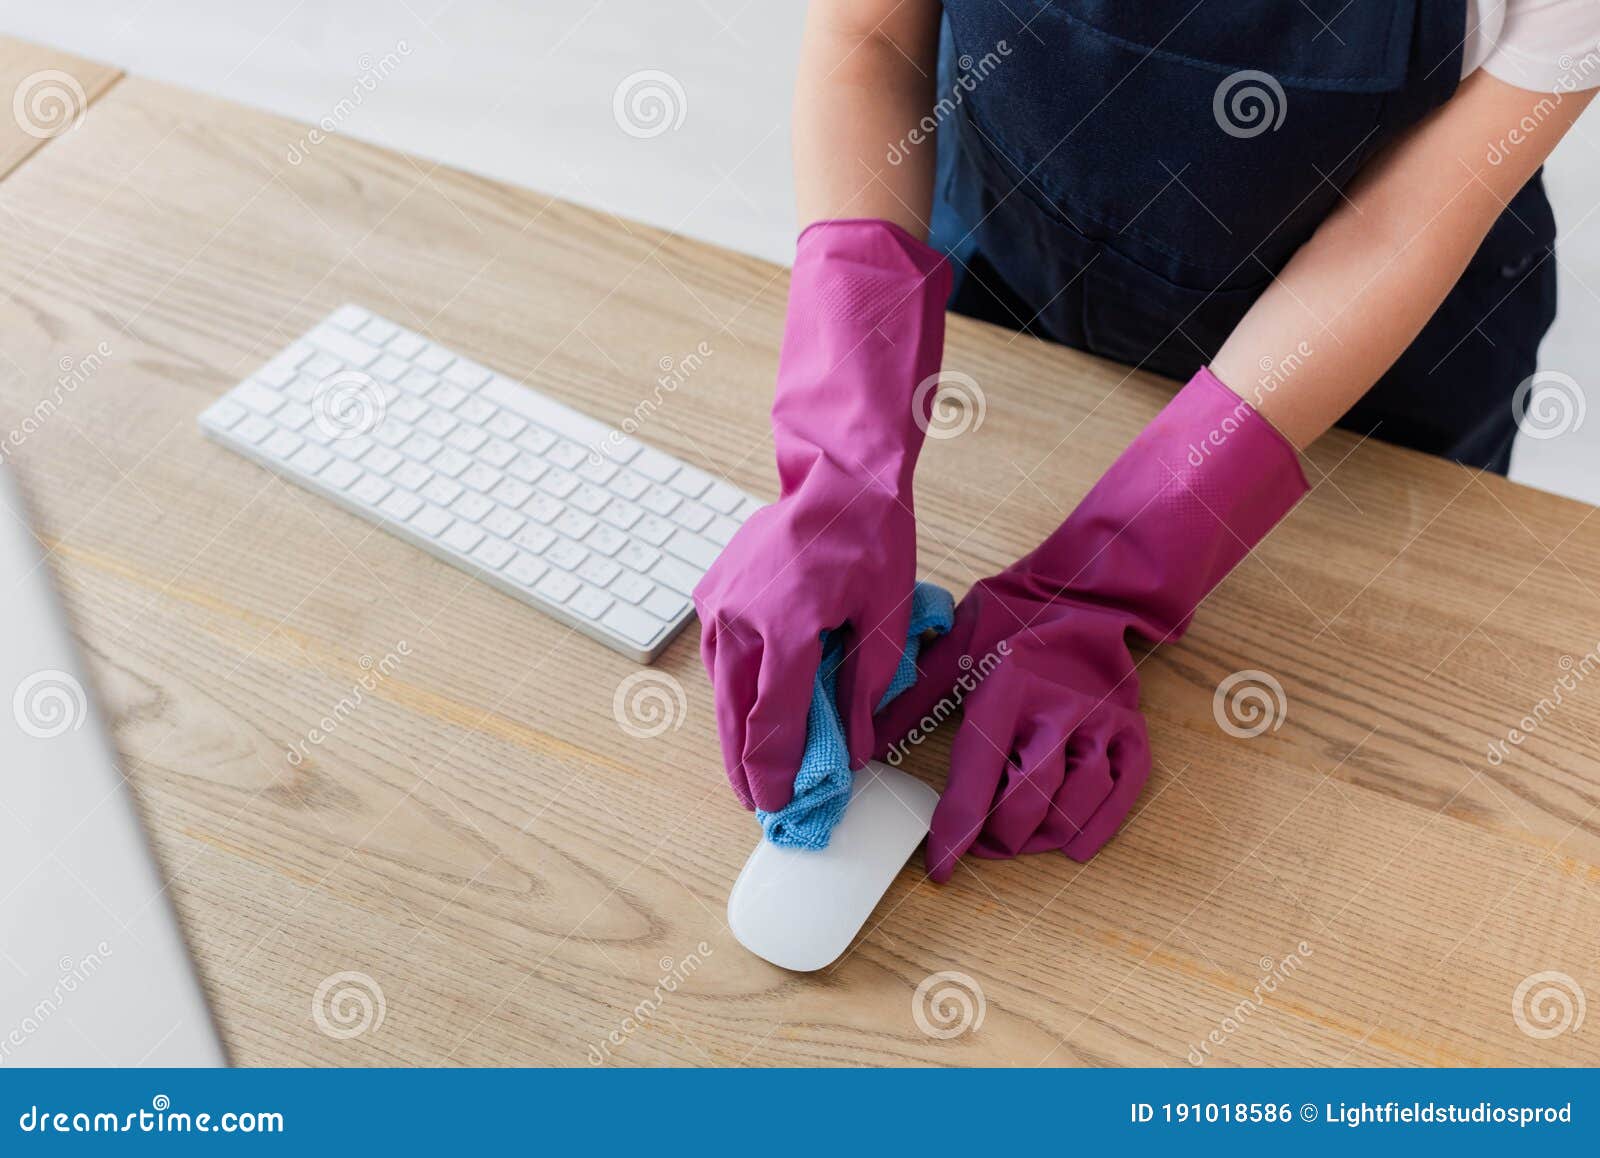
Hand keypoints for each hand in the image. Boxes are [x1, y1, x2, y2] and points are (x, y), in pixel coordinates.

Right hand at [695, 464, 917, 810]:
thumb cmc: (870, 542)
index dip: (773, 770)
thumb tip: (854, 750)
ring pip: (721, 686)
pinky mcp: (714, 590)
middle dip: (744, 764)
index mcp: (787, 627)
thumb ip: (864, 689)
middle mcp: (741, 618)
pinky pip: (719, 652)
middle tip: (756, 804)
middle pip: (734, 712)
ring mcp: (720, 602)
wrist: (837, 478)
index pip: (772, 720)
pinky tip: (743, 711)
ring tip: (746, 769)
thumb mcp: (885, 620)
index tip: (776, 806)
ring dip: (731, 730)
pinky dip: (730, 686)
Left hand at [873, 573, 1149, 880]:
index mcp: (1007, 691)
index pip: (977, 780)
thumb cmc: (1007, 623)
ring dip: (1043, 836)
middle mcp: (1058, 710)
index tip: (940, 868)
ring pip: (1076, 803)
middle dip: (999, 837)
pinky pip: (1122, 792)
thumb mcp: (951, 651)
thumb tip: (865, 748)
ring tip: (1018, 839)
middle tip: (980, 845)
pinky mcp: (1131, 730)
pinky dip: (1098, 827)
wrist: (1082, 592)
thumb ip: (910, 702)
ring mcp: (1101, 722)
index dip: (955, 832)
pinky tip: (1072, 843)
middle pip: (1029, 801)